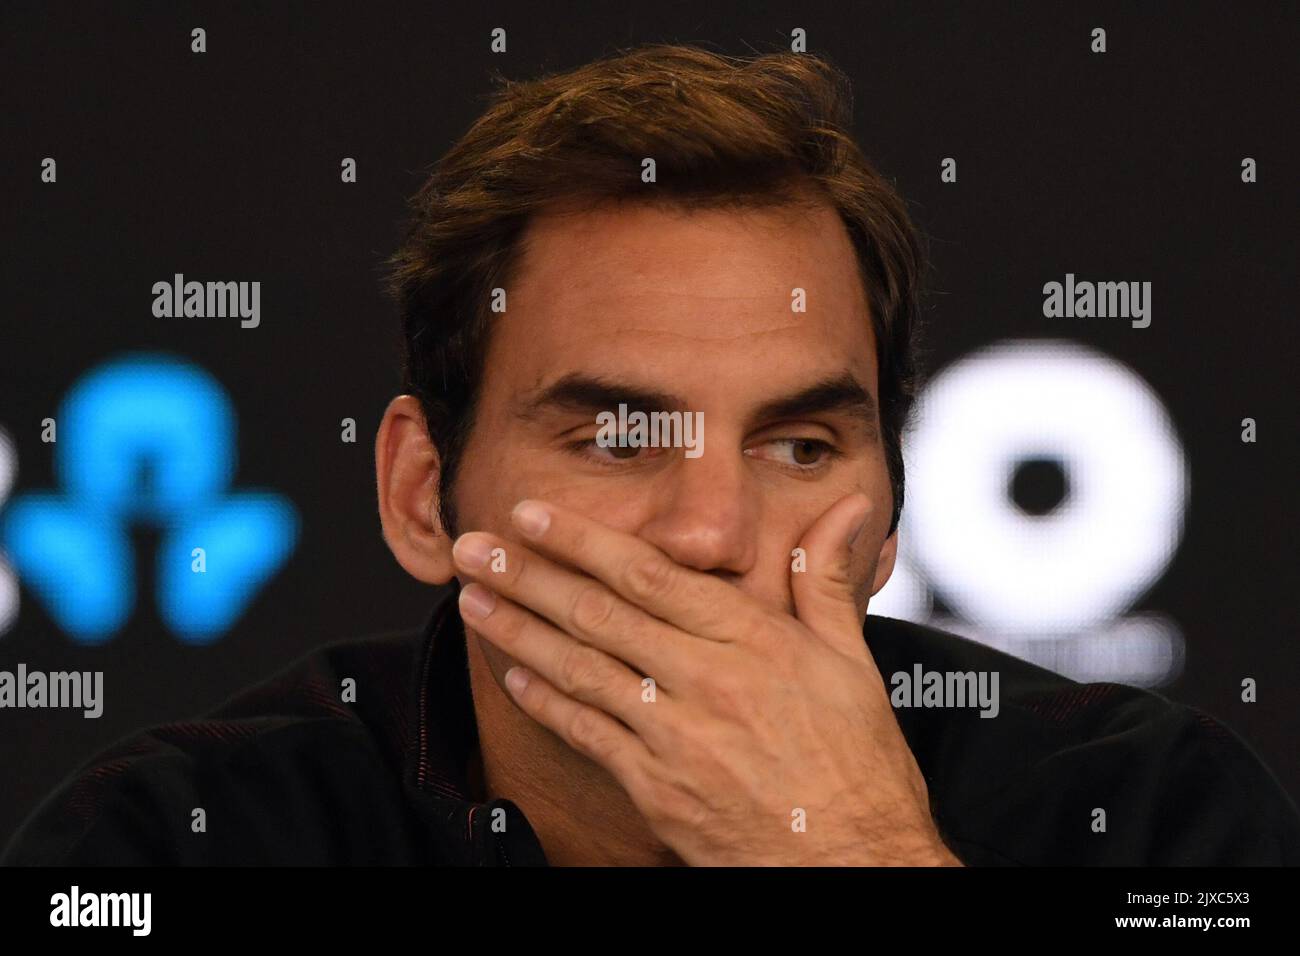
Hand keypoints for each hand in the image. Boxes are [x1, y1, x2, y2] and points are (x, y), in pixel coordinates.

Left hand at [451, 494, 961, 865]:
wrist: (855, 863)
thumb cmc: (857, 763)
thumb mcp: (852, 662)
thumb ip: (827, 579)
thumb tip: (850, 507)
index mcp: (752, 641)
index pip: (650, 576)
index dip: (582, 541)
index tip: (533, 513)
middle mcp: (706, 681)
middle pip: (599, 615)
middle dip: (526, 574)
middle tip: (472, 546)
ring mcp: (675, 737)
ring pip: (581, 670)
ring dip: (517, 630)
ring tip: (472, 598)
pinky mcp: (656, 788)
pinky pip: (587, 734)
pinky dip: (544, 702)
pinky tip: (510, 675)